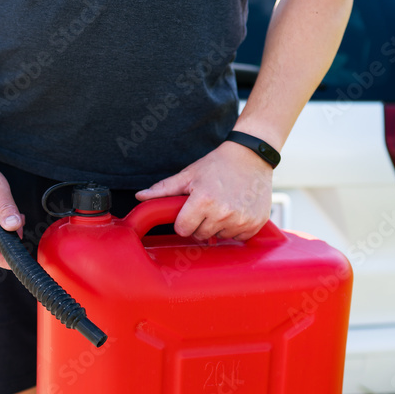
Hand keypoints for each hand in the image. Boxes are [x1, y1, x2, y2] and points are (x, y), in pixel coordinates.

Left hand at [135, 141, 273, 240]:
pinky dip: (236, 228)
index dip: (184, 220)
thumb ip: (164, 189)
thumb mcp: (189, 174)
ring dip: (219, 226)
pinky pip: (238, 237)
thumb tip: (139, 196)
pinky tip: (237, 211)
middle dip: (201, 223)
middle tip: (208, 205)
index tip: (190, 210)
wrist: (252, 156)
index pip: (183, 229)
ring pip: (220, 237)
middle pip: (201, 235)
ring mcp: (241, 219)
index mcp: (204, 201)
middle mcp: (223, 213)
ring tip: (224, 206)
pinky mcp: (255, 223)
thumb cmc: (218, 164)